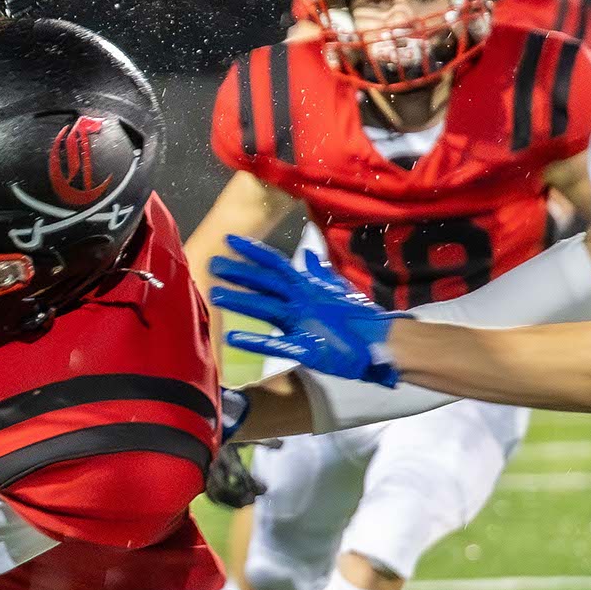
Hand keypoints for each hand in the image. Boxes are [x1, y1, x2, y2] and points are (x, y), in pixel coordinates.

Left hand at [210, 234, 395, 384]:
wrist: (379, 343)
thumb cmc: (357, 318)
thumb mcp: (337, 290)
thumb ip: (318, 273)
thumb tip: (305, 255)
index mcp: (309, 287)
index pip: (277, 264)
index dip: (252, 252)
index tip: (231, 241)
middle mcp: (303, 301)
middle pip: (266, 283)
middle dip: (239, 273)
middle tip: (212, 264)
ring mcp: (304, 323)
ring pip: (266, 308)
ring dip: (241, 301)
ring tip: (215, 297)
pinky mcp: (306, 348)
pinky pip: (276, 344)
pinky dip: (254, 341)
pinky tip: (232, 339)